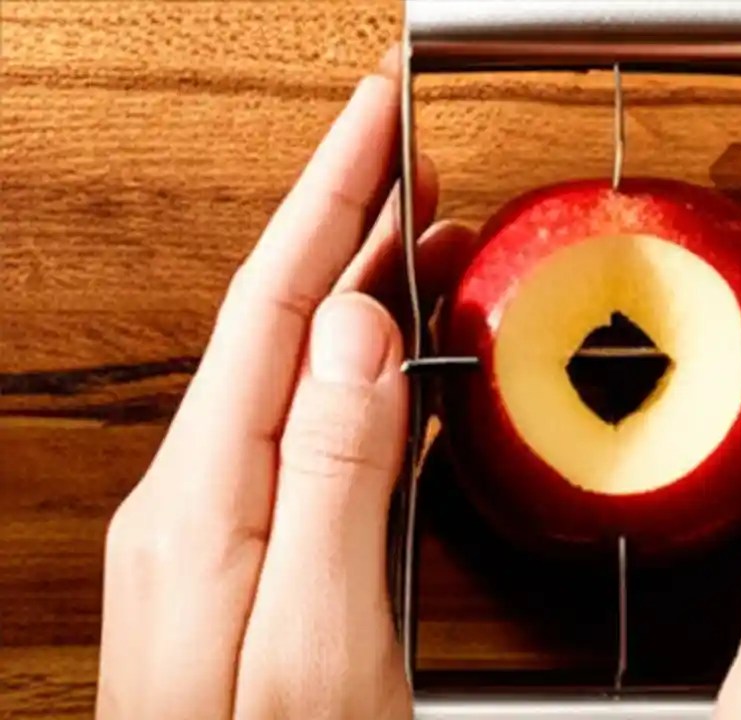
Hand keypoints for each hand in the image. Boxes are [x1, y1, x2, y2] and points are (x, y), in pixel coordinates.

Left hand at [96, 48, 473, 718]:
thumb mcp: (315, 643)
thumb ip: (333, 484)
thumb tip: (355, 337)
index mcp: (207, 502)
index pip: (273, 307)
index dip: (328, 200)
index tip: (376, 122)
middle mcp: (197, 501)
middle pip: (280, 323)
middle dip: (345, 222)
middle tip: (410, 155)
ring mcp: (219, 530)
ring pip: (296, 371)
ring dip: (356, 291)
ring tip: (420, 236)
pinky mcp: (251, 558)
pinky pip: (308, 429)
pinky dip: (358, 372)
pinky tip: (393, 363)